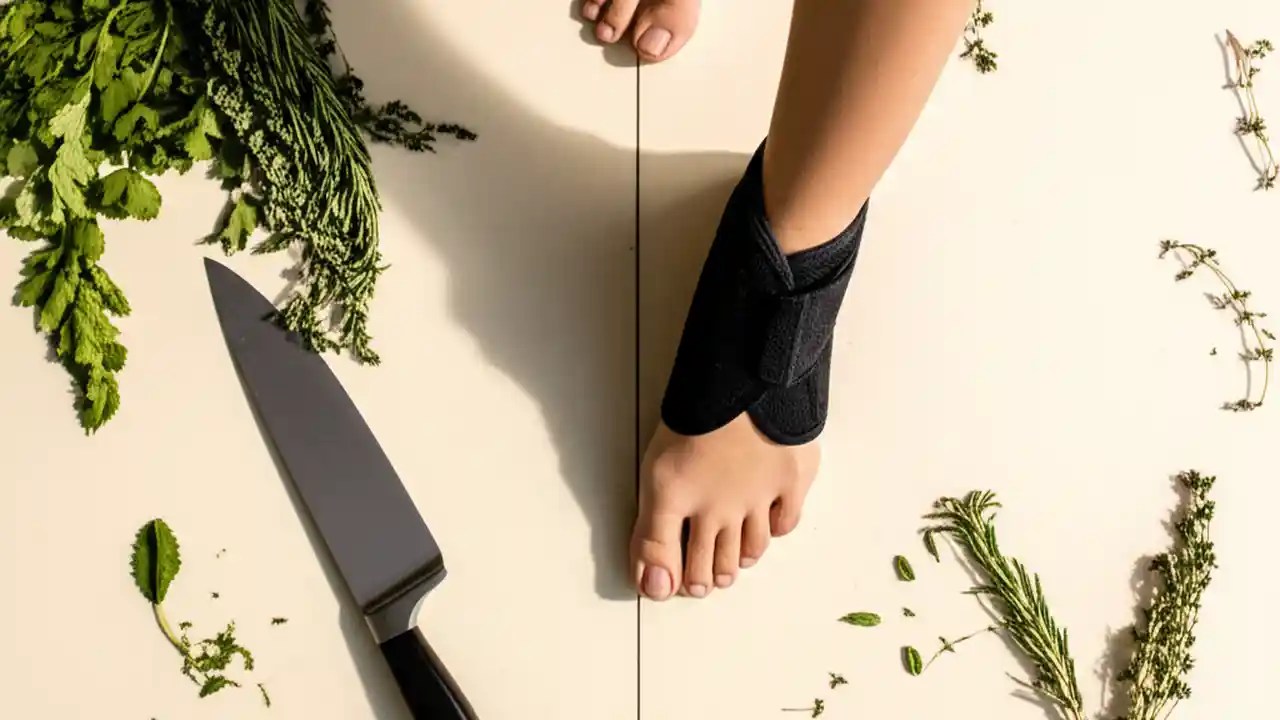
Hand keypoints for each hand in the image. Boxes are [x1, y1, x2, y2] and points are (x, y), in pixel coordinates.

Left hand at [631, 413, 819, 598]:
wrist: (745, 383)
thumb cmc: (694, 415)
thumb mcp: (655, 475)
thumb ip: (652, 535)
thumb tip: (654, 589)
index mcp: (684, 505)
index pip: (678, 558)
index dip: (678, 579)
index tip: (677, 588)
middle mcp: (723, 509)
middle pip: (719, 557)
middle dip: (710, 575)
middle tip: (708, 584)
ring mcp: (760, 495)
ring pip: (753, 543)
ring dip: (742, 557)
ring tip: (736, 564)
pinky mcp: (791, 478)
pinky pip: (787, 517)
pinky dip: (778, 527)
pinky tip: (771, 528)